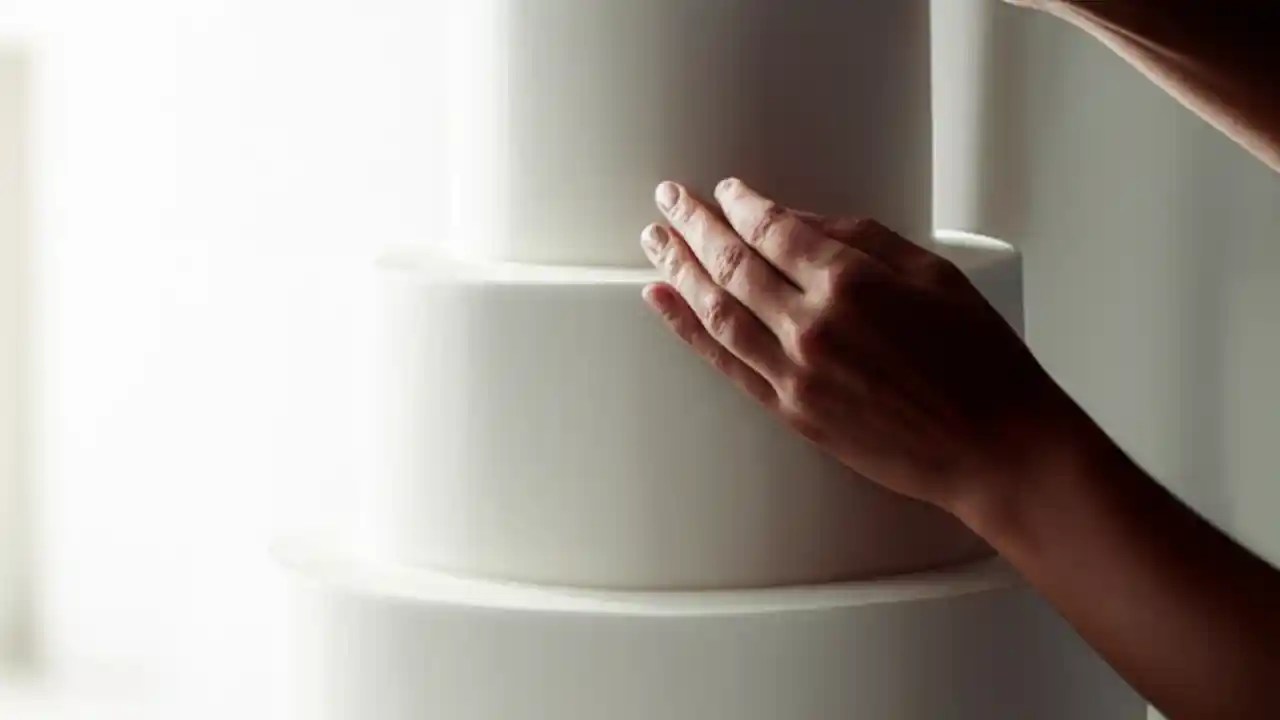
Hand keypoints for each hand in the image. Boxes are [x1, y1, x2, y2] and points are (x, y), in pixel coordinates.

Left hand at [640, 178, 1085, 518]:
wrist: (993, 447)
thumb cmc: (978, 357)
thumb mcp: (932, 274)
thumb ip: (859, 238)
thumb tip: (795, 218)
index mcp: (853, 282)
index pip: (775, 229)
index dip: (743, 205)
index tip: (726, 189)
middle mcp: (814, 324)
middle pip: (733, 263)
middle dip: (695, 225)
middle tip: (667, 199)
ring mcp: (796, 373)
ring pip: (717, 311)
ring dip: (679, 271)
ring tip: (654, 242)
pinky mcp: (791, 412)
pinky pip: (724, 363)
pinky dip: (687, 329)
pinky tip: (663, 301)